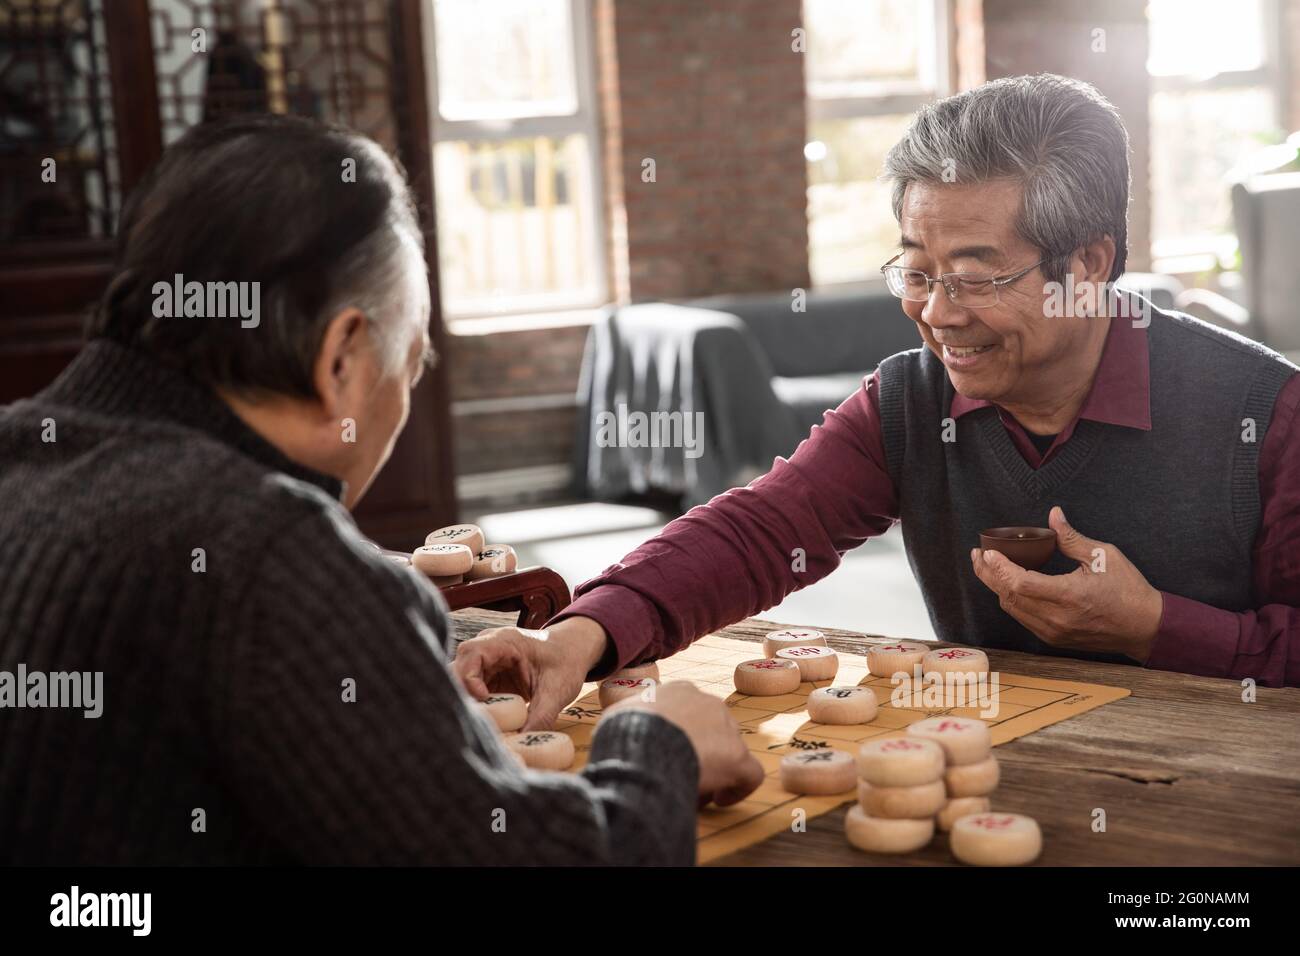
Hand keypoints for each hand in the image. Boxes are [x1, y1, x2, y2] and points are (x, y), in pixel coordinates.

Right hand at [452, 616, 608, 730]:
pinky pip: (470, 691)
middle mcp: (488, 647)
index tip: (484, 699)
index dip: (469, 678)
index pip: (471, 653)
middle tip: (475, 718)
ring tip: (480, 722)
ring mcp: (485, 662)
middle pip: (458, 668)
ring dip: (466, 702)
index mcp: (504, 641)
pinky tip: (486, 722)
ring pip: (459, 681)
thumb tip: (523, 745)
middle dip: (462, 694)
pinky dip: (475, 707)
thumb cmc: (566, 661)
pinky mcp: (487, 677)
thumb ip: (541, 718)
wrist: (573, 650)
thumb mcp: (557, 691)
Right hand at [605, 682, 763, 806]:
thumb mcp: (620, 716)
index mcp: (680, 691)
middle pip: (709, 731)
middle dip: (699, 752)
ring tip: (694, 791)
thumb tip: (624, 731)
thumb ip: (630, 719)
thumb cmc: (625, 732)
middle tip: (680, 773)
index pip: (687, 712)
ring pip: (727, 753)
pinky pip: (750, 774)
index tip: (667, 753)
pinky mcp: (739, 757)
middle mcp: (708, 702)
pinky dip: (739, 788)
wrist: (643, 743)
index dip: (679, 734)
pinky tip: (721, 800)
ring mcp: (727, 729)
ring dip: (714, 772)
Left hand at [970, 506, 1163, 661]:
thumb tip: (1053, 515)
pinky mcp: (1054, 639)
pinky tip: (1008, 585)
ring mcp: (1053, 632)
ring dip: (997, 587)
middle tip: (978, 555)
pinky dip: (1011, 600)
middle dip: (987, 575)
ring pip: (1012, 609)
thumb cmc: (1128, 590)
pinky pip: (1022, 618)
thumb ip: (1071, 538)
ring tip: (988, 567)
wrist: (1145, 627)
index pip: (1019, 583)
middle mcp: (1056, 618)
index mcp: (1069, 596)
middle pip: (1008, 596)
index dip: (998, 568)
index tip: (987, 551)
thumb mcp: (1103, 556)